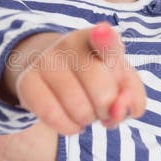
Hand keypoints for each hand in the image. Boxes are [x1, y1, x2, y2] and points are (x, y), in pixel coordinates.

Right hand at [4, 22, 146, 134]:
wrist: (47, 69)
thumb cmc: (94, 78)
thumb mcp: (120, 82)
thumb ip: (133, 97)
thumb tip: (119, 111)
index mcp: (99, 38)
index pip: (106, 41)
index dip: (105, 40)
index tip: (102, 32)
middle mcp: (70, 44)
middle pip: (101, 90)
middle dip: (108, 109)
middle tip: (102, 107)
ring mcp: (46, 60)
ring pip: (78, 108)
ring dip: (88, 120)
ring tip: (85, 112)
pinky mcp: (27, 81)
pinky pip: (52, 115)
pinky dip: (69, 127)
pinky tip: (72, 121)